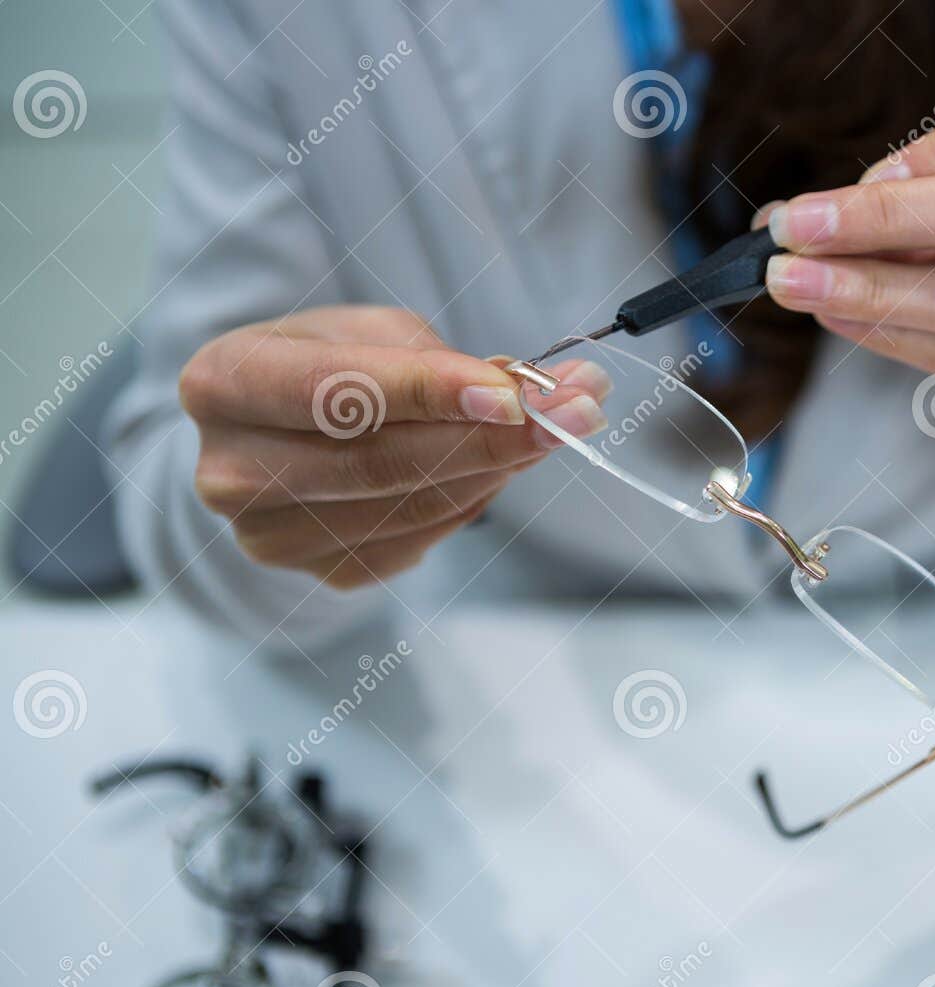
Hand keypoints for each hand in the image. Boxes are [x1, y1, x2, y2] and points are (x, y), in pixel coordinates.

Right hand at [180, 305, 607, 587]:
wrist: (271, 437)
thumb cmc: (322, 368)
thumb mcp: (364, 332)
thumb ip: (436, 359)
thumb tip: (538, 390)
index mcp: (223, 384)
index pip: (336, 392)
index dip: (429, 393)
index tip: (515, 394)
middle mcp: (232, 471)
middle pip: (384, 463)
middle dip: (495, 436)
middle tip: (580, 410)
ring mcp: (273, 537)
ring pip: (417, 506)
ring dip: (501, 465)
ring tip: (558, 424)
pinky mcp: (323, 574)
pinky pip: (424, 537)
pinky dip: (474, 496)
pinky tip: (493, 463)